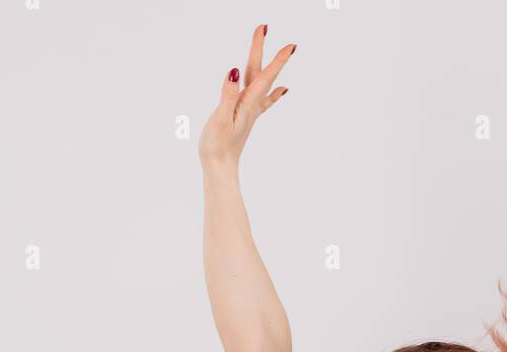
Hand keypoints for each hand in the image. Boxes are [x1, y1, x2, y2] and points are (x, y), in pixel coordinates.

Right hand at [198, 24, 296, 169]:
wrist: (220, 169)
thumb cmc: (217, 146)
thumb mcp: (219, 119)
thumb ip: (227, 95)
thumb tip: (233, 72)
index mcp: (246, 104)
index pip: (263, 76)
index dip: (275, 59)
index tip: (289, 44)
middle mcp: (251, 106)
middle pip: (260, 73)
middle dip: (264, 50)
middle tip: (264, 27)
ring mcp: (249, 112)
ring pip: (261, 83)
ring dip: (270, 66)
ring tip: (283, 54)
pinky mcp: (244, 118)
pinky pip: (262, 99)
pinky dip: (273, 91)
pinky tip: (281, 91)